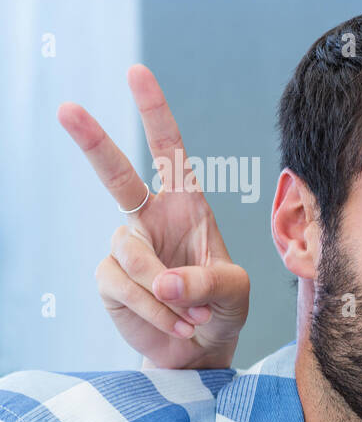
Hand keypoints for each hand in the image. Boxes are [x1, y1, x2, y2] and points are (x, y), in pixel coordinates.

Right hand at [57, 65, 248, 369]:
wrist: (199, 349)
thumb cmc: (222, 308)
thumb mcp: (233, 292)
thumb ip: (206, 283)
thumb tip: (162, 282)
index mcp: (187, 206)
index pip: (169, 151)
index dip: (154, 113)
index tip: (136, 73)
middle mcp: (151, 219)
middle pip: (116, 175)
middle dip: (93, 141)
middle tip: (67, 108)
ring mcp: (126, 247)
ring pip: (133, 256)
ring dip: (167, 293)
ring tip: (192, 315)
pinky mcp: (110, 279)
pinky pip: (126, 288)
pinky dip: (155, 311)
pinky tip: (176, 324)